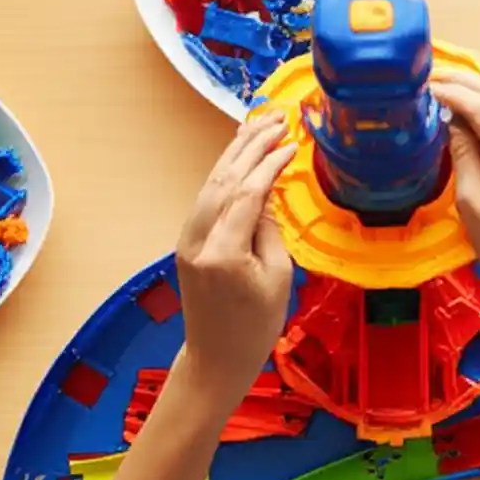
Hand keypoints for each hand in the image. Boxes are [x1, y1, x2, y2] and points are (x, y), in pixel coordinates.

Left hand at [175, 112, 296, 400]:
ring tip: (258, 127)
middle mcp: (198, 240)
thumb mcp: (278, 279)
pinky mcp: (187, 243)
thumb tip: (267, 195)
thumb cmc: (254, 329)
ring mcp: (187, 240)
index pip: (248, 193)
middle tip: (276, 119)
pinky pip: (206, 199)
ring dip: (234, 154)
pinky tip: (238, 160)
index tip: (292, 143)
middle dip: (250, 145)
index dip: (270, 164)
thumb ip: (270, 231)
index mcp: (223, 252)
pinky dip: (224, 175)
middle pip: (224, 180)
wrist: (215, 359)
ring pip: (210, 185)